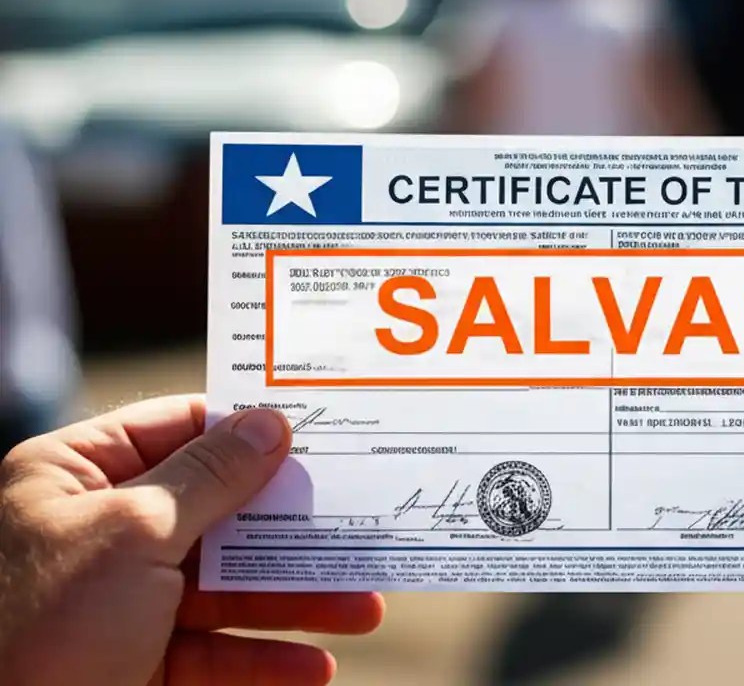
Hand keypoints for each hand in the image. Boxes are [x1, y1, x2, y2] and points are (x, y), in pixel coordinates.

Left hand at [0, 396, 384, 685]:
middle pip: (218, 515)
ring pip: (227, 588)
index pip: (179, 431)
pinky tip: (311, 667)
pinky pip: (213, 652)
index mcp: (75, 477)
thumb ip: (211, 477)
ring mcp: (119, 600)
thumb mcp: (135, 533)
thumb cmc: (41, 624)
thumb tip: (270, 422)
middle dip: (291, 532)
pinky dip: (263, 659)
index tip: (322, 436)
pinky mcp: (135, 661)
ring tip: (363, 609)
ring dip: (295, 601)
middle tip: (356, 525)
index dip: (251, 433)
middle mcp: (99, 531)